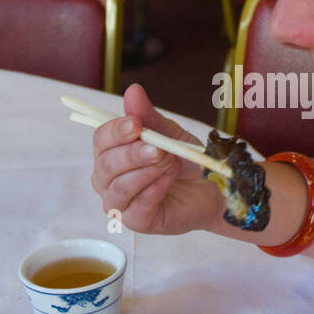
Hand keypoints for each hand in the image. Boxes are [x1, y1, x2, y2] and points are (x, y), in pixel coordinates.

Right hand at [91, 83, 222, 236]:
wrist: (212, 189)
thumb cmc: (186, 161)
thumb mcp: (169, 134)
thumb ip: (149, 116)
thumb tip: (133, 91)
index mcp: (112, 153)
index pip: (100, 140)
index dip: (115, 131)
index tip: (135, 124)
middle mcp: (109, 179)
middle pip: (105, 164)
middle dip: (132, 153)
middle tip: (159, 148)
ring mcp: (120, 203)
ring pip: (119, 187)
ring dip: (146, 171)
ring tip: (171, 162)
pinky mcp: (137, 222)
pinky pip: (138, 205)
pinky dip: (155, 188)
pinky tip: (170, 179)